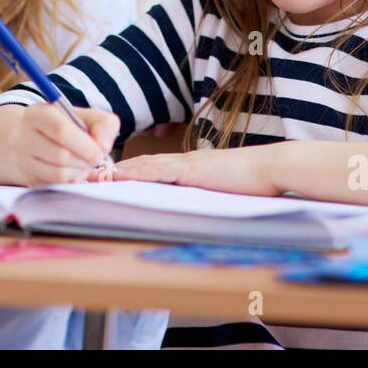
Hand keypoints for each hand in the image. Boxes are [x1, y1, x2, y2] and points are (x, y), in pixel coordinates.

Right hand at [9, 103, 118, 185]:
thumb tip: (103, 145)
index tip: (100, 151)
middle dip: (85, 160)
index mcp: (38, 114)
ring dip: (79, 171)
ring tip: (83, 162)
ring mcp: (23, 159)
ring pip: (58, 174)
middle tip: (95, 158)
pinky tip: (73, 170)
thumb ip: (104, 124)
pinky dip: (71, 180)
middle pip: (60, 155)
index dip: (84, 144)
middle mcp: (23, 136)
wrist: (38, 138)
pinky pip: (56, 185)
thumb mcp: (87, 116)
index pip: (59, 129)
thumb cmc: (68, 126)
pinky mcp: (28, 178)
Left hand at [111, 145, 279, 195]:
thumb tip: (197, 205)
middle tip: (93, 174)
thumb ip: (208, 192)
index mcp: (193, 167)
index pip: (156, 167)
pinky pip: (161, 170)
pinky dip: (140, 172)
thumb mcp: (224, 188)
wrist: (273, 167)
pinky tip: (124, 174)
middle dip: (120, 170)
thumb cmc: (255, 181)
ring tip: (99, 174)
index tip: (112, 176)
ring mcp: (190, 164)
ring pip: (148, 165)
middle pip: (145, 164)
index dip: (133, 170)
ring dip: (123, 170)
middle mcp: (187, 161)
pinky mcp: (195, 170)